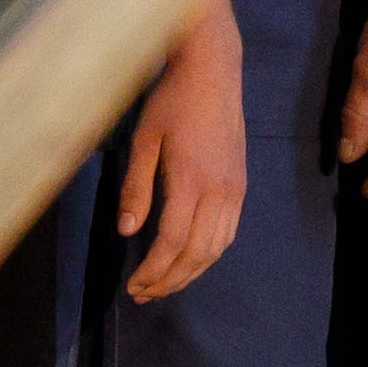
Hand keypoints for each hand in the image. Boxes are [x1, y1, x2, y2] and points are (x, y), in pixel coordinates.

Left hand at [117, 2, 247, 300]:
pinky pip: (228, 233)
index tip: (134, 285)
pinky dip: (208, 254)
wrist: (213, 72)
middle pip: (196, 254)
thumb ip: (136, 188)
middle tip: (144, 294)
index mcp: (191, 181)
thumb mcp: (143, 140)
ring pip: (216, 248)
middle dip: (169, 280)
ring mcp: (235, 190)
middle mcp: (219, 191)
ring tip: (164, 284)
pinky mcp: (241, 185)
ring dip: (190, 273)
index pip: (172, 242)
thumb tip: (126, 231)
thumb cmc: (171, 101)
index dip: (153, 270)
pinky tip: (190, 259)